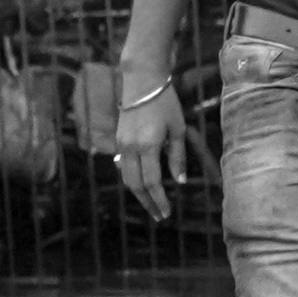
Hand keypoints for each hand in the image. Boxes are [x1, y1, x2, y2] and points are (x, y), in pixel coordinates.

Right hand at [111, 68, 185, 214]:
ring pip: (127, 178)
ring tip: (151, 204)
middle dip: (148, 202)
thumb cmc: (166, 102)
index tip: (166, 213)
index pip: (152, 182)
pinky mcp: (119, 140)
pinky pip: (124, 166)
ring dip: (138, 194)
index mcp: (148, 145)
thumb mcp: (179, 129)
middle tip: (159, 215)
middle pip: (136, 185)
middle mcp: (131, 147)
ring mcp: (122, 143)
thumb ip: (178, 157)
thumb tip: (179, 182)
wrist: (142, 81)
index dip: (159, 200)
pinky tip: (143, 186)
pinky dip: (133, 179)